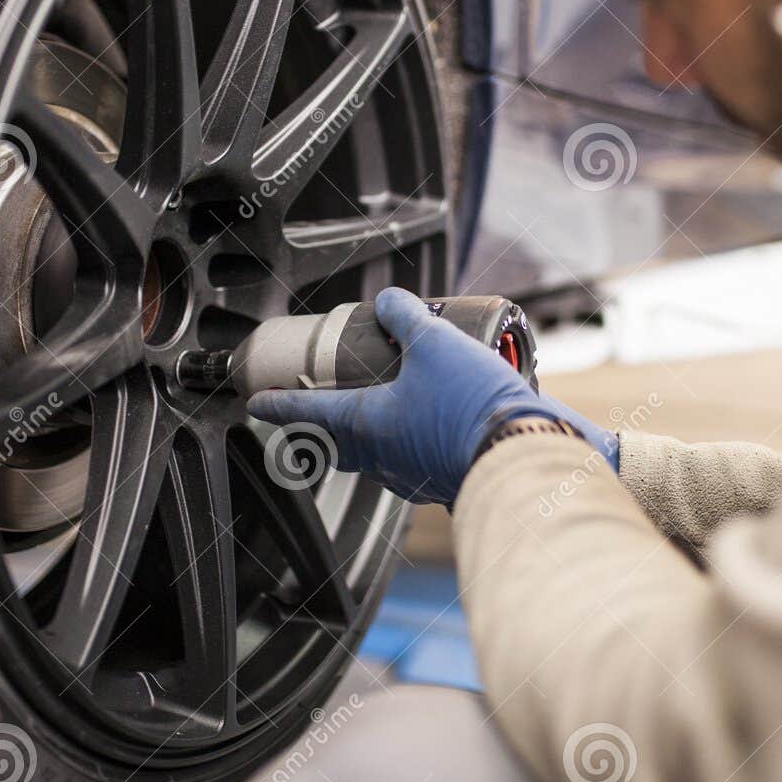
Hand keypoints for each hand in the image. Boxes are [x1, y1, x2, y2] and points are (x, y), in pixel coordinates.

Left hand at [247, 288, 617, 503]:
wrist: (523, 452)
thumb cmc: (471, 404)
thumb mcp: (435, 342)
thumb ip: (405, 317)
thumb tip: (387, 301)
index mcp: (367, 423)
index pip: (310, 410)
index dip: (281, 402)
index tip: (258, 403)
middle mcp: (383, 456)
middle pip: (337, 445)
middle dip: (320, 429)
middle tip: (310, 416)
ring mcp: (413, 475)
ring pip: (376, 457)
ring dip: (367, 437)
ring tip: (375, 414)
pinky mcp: (445, 480)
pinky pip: (414, 462)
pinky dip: (409, 443)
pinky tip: (430, 428)